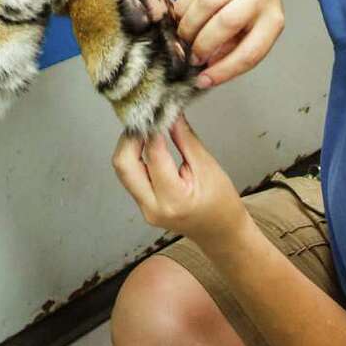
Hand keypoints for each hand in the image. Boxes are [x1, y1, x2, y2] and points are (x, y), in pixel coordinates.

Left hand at [112, 117, 249, 248]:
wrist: (221, 232)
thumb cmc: (222, 203)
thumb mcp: (207, 166)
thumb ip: (185, 139)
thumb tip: (170, 114)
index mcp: (173, 199)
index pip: (153, 155)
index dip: (152, 129)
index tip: (157, 112)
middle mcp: (152, 207)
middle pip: (124, 165)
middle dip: (130, 138)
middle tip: (145, 120)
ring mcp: (144, 208)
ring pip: (123, 170)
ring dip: (130, 146)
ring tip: (147, 130)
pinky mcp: (142, 205)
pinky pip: (130, 177)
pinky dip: (135, 157)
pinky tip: (146, 145)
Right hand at [172, 0, 284, 88]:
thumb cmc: (255, 9)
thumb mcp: (255, 33)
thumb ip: (233, 53)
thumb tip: (206, 73)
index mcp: (272, 21)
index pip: (249, 53)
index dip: (223, 71)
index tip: (204, 80)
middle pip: (226, 23)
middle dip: (203, 44)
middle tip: (193, 56)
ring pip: (204, 3)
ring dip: (188, 26)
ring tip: (185, 38)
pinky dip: (182, 9)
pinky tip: (182, 19)